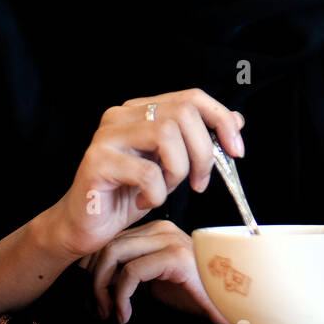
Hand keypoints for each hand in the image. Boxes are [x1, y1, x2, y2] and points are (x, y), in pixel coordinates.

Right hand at [47, 88, 244, 258]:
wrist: (86, 226)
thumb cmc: (128, 195)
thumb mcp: (172, 166)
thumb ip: (197, 141)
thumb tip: (236, 120)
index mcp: (140, 110)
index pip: (191, 97)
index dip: (221, 120)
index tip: (237, 150)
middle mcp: (121, 115)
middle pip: (183, 114)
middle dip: (202, 153)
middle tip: (198, 182)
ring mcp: (107, 136)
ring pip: (166, 135)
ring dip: (177, 170)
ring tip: (165, 189)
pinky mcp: (97, 162)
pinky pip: (147, 172)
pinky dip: (156, 193)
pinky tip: (143, 201)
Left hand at [77, 219, 229, 323]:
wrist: (230, 302)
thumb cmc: (194, 293)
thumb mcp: (155, 279)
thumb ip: (131, 271)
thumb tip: (96, 277)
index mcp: (157, 230)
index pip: (112, 239)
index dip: (94, 268)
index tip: (95, 296)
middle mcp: (163, 229)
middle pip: (109, 244)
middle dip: (95, 278)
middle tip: (99, 307)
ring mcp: (170, 240)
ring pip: (114, 254)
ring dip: (103, 288)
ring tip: (109, 311)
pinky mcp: (175, 257)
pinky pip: (132, 272)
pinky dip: (120, 297)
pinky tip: (125, 313)